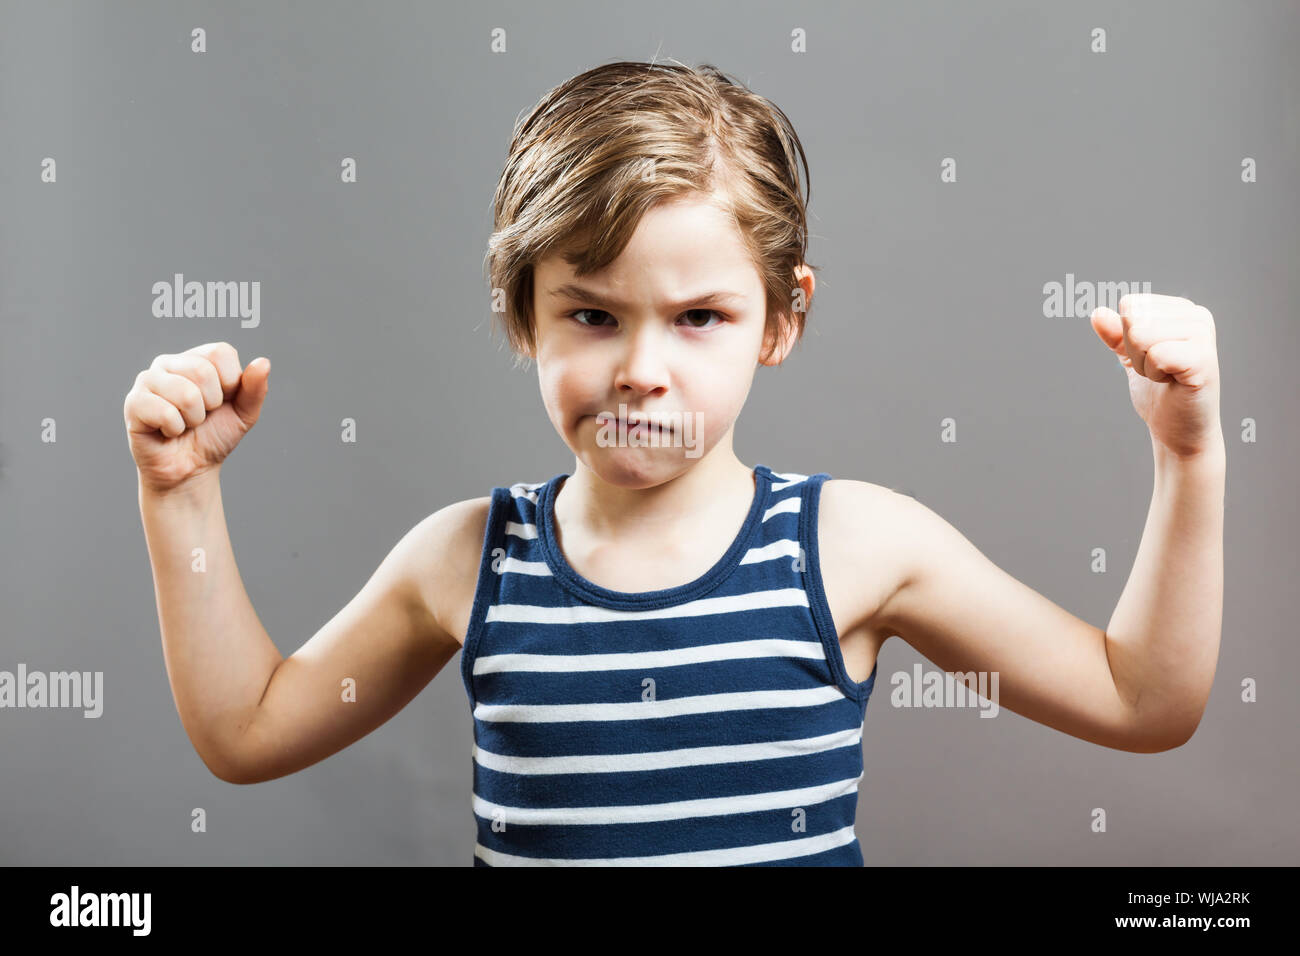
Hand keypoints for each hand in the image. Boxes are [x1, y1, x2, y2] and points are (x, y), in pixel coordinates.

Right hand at [123, 342, 270, 493]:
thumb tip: (263, 362)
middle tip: (201, 416)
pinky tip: (168, 431)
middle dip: (211, 404)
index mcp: (197, 359)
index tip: (221, 401)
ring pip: (186, 393)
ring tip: (184, 424)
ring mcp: (148, 381)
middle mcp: (169, 363)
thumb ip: (255, 388)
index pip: (220, 352)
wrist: (191, 469)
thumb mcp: (244, 413)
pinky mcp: (134, 403)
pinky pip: (164, 412)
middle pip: (202, 370)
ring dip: (194, 419)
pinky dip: (175, 429)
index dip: (230, 383)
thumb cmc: (214, 436)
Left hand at [1090, 294, 1221, 458]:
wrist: (1178, 431)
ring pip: (1140, 333)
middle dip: (1134, 351)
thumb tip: (1097, 312)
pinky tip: (1172, 382)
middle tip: (1158, 371)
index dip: (1127, 338)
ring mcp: (1204, 336)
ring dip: (1143, 364)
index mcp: (1181, 309)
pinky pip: (1156, 354)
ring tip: (1166, 376)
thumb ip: (1114, 333)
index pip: (1129, 304)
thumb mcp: (1130, 357)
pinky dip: (1153, 373)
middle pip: (1132, 317)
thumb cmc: (1158, 392)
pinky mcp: (1203, 359)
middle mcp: (1197, 316)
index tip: (1151, 358)